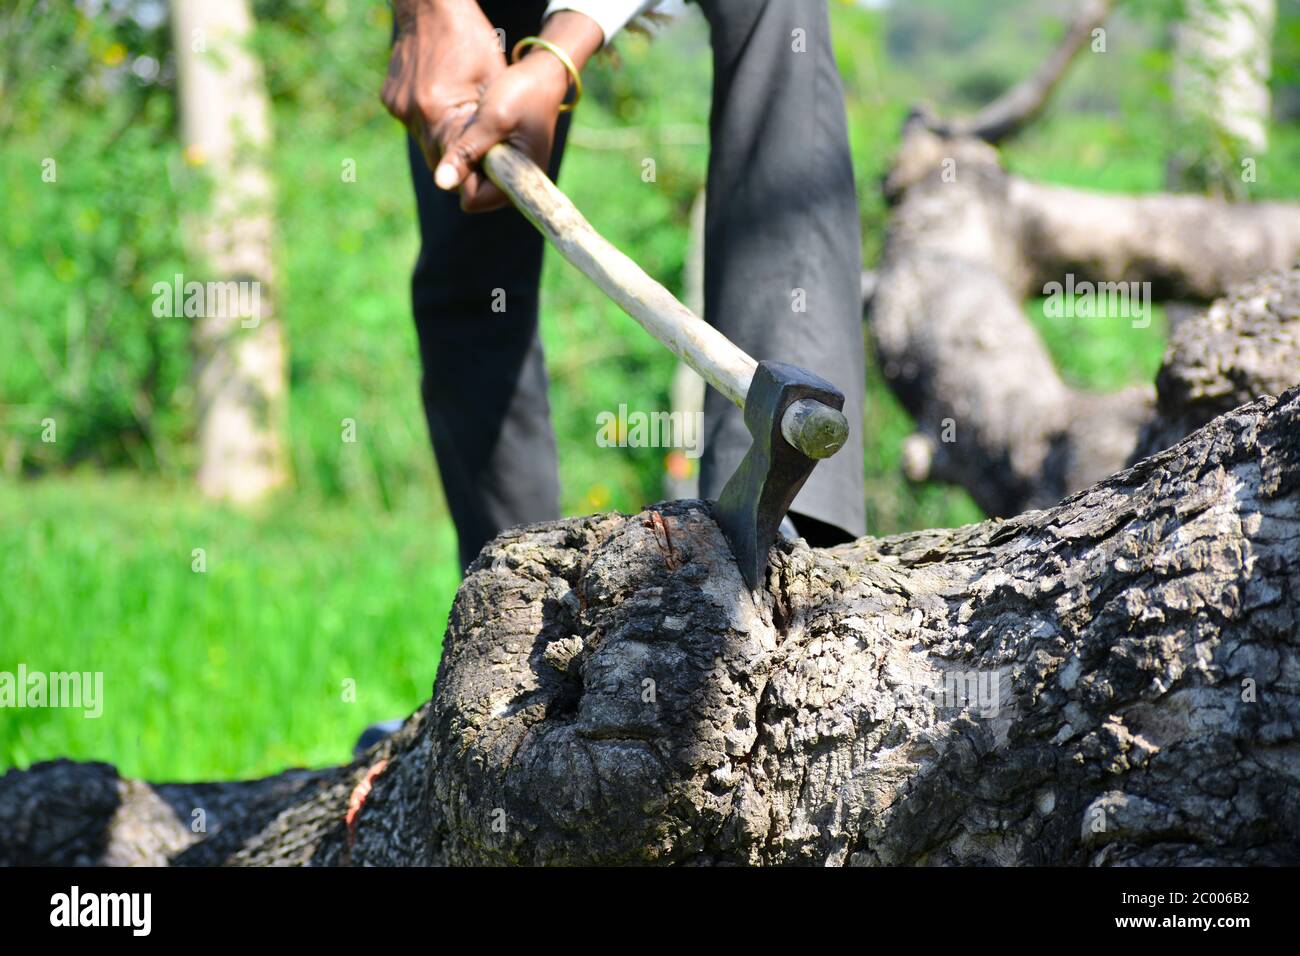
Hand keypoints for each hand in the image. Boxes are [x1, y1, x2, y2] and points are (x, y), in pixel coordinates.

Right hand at [381, 0, 505, 204]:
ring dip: (443, 139)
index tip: (483, 179)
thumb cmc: (470, 39)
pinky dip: (430, 120)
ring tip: (462, 125)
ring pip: (425, 140)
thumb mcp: (491, 83)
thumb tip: (493, 160)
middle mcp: (411, 113)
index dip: (470, 175)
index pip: (453, 164)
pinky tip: (443, 101)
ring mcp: (397, 106)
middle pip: (437, 156)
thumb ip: (486, 126)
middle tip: (479, 158)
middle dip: (458, 160)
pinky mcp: (390, 98)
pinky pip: (414, 122)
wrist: (431, 6)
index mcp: (436, 111)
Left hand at [432, 52, 571, 211]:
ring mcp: (511, 176)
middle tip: (478, 129)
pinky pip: (477, 167)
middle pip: (471, 191)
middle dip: (465, 163)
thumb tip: (440, 184)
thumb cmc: (521, 95)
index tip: (475, 139)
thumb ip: (466, 152)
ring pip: (471, 178)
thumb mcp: (492, 120)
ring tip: (483, 127)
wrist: (542, 76)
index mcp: (520, 183)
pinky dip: (474, 149)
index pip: (473, 198)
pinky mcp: (506, 165)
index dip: (465, 171)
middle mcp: (517, 187)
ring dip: (468, 154)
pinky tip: (485, 129)